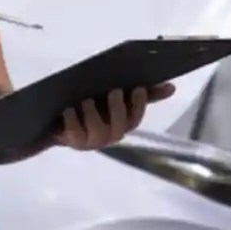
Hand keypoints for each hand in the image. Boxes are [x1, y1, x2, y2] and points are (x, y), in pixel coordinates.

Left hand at [55, 83, 176, 150]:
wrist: (58, 120)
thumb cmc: (92, 106)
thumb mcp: (115, 96)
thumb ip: (144, 93)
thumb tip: (172, 87)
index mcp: (123, 123)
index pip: (137, 117)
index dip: (139, 104)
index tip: (137, 88)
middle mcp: (111, 135)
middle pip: (120, 126)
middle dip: (118, 108)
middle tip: (113, 91)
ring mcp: (92, 141)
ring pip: (98, 131)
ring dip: (92, 113)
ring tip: (85, 100)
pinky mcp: (73, 142)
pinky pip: (75, 134)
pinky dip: (71, 120)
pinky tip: (68, 110)